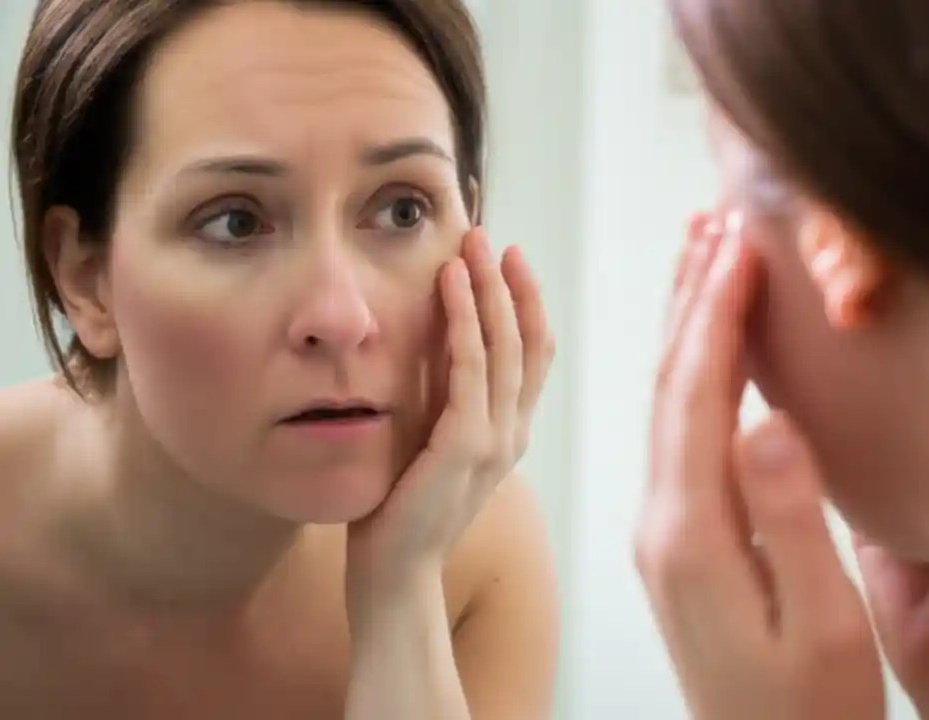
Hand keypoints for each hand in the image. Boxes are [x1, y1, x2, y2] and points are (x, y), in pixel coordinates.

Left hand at [346, 228, 554, 602]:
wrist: (395, 575)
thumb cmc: (401, 512)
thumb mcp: (428, 445)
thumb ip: (440, 403)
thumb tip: (427, 347)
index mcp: (509, 432)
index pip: (533, 356)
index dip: (527, 303)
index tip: (509, 259)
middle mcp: (513, 432)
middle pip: (529, 341)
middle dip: (512, 283)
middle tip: (491, 235)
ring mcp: (495, 439)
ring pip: (507, 346)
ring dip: (491, 288)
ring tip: (474, 243)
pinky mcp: (465, 444)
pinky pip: (472, 367)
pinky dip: (465, 318)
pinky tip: (449, 282)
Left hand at [636, 212, 884, 719]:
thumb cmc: (807, 710)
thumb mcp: (820, 627)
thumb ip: (791, 523)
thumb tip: (768, 421)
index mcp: (692, 534)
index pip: (697, 397)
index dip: (717, 313)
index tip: (738, 240)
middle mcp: (663, 522)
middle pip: (668, 386)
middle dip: (691, 298)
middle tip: (713, 219)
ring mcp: (665, 531)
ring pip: (666, 405)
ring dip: (685, 326)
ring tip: (704, 256)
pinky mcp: (680, 541)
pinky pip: (676, 434)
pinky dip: (690, 374)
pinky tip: (708, 351)